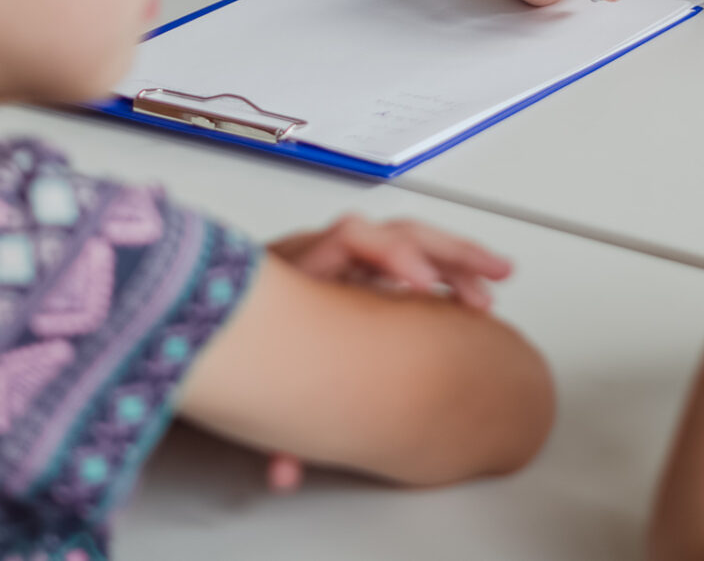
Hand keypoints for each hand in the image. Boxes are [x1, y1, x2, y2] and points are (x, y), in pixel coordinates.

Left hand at [257, 216, 517, 491]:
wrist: (206, 308)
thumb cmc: (230, 332)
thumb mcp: (250, 369)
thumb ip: (271, 423)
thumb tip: (285, 470)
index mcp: (299, 268)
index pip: (351, 240)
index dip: (389, 257)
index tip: (420, 285)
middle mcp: (325, 253)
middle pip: (395, 233)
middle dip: (446, 254)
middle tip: (484, 282)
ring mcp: (346, 257)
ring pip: (411, 241)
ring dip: (458, 258)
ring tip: (498, 277)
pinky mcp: (361, 269)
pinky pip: (412, 260)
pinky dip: (447, 270)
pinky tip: (475, 290)